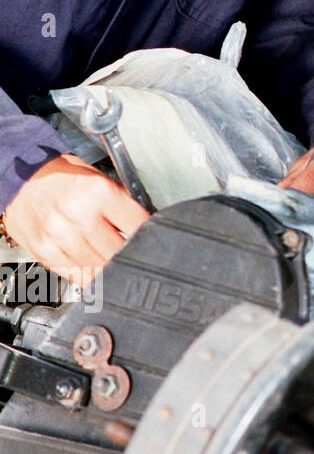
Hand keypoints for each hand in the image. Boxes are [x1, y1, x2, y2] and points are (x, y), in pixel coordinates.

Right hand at [3, 153, 150, 287]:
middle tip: (132, 254)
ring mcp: (60, 235)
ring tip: (112, 261)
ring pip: (99, 267)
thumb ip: (122, 204)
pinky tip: (94, 268)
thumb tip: (143, 229)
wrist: (22, 179)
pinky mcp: (45, 251)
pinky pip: (76, 274)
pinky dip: (89, 275)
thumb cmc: (63, 178)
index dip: (148, 236)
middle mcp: (79, 214)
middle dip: (128, 254)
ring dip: (110, 267)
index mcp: (99, 193)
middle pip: (118, 250)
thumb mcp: (100, 180)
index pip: (137, 225)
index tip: (151, 242)